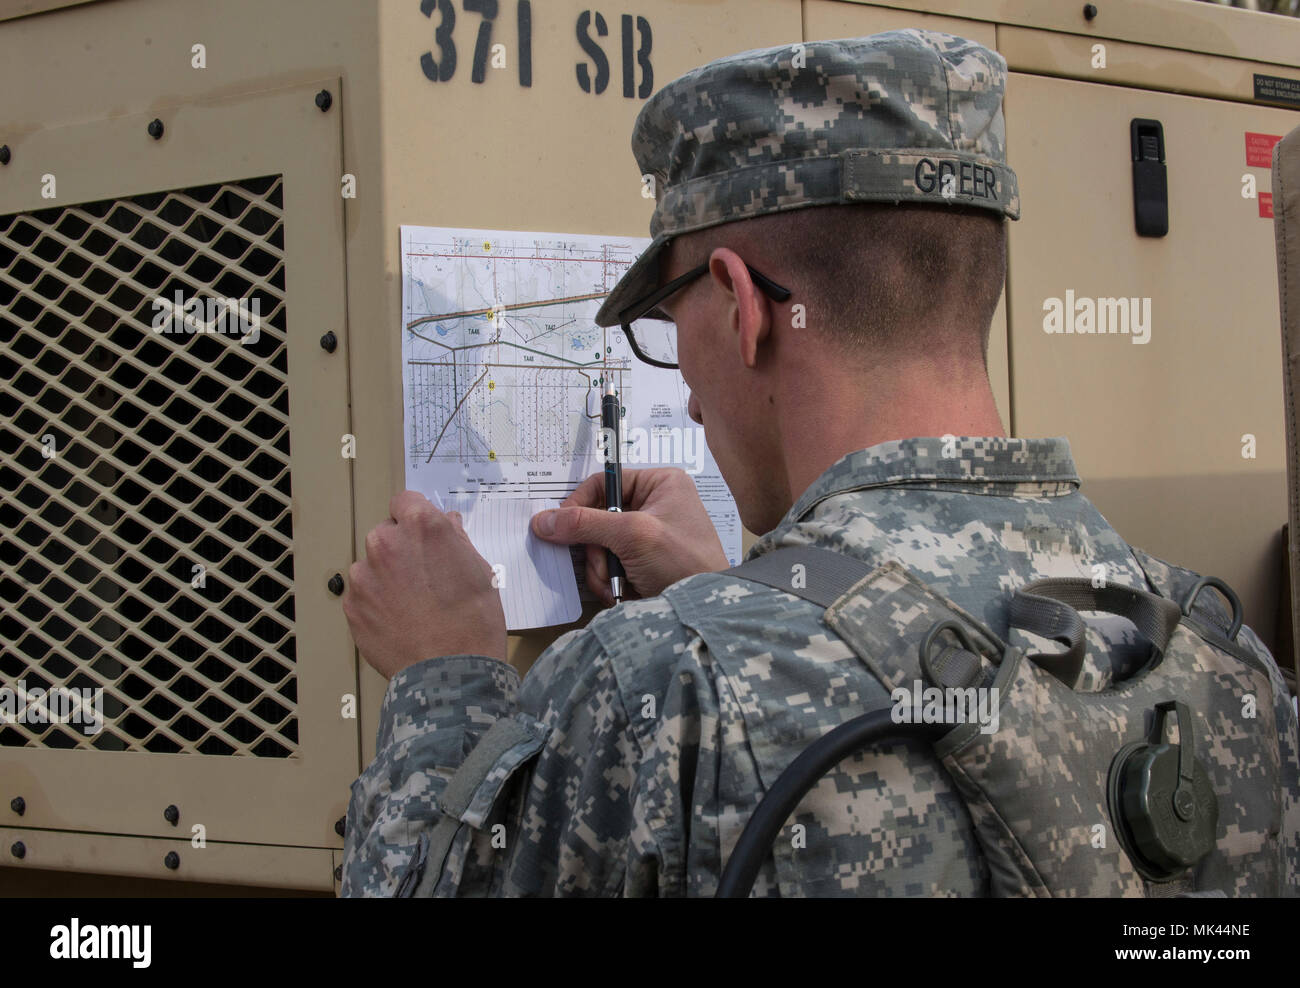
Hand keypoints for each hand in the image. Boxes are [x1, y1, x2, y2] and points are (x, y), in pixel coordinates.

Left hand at [342, 491, 506, 679]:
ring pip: (372, 565)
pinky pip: (362, 594)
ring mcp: (364, 575)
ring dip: (386, 576)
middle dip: (401, 548)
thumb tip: (446, 525)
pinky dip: (376, 602)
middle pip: (386, 533)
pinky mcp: (351, 605)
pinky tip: (399, 620)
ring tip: (411, 604)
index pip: (406, 500)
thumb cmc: (473, 623)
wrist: (449, 673)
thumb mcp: (480, 572)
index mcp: (421, 526)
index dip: (416, 517)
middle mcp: (386, 543)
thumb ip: (456, 540)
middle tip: (422, 576)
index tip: (421, 532)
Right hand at [530, 467, 729, 603]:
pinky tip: (624, 591)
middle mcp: (654, 504)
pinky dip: (610, 580)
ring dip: (602, 568)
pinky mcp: (642, 561)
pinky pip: (609, 564)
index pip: (604, 482)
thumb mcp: (633, 536)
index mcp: (660, 484)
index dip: (579, 504)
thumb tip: (544, 520)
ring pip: (600, 545)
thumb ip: (586, 524)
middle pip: (597, 517)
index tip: (560, 527)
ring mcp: (647, 535)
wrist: (705, 612)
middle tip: (605, 566)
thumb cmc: (685, 563)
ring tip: (618, 583)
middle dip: (596, 549)